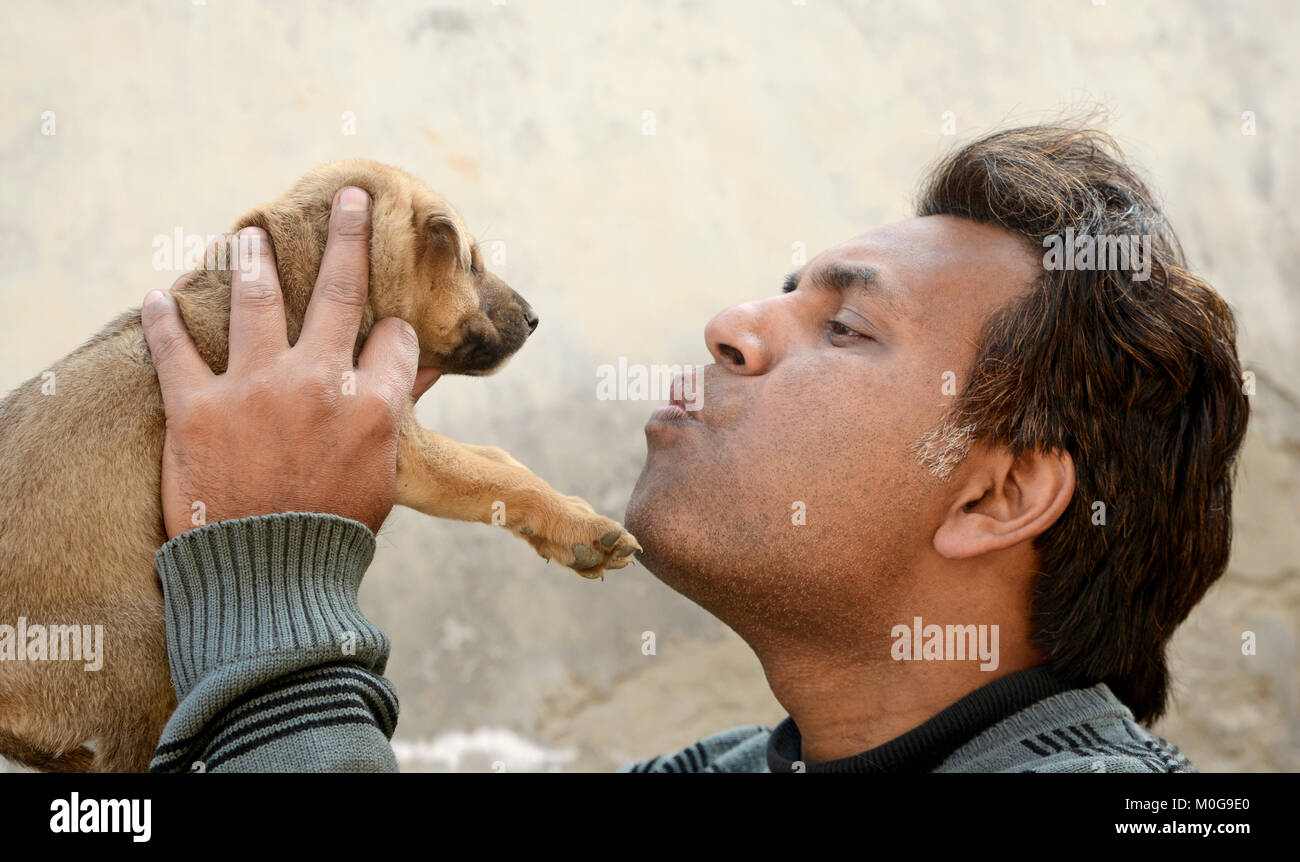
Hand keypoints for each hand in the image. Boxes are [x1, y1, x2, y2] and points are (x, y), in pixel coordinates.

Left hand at [142, 186, 440, 538]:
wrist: (267, 582)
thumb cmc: (334, 534)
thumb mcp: (385, 475)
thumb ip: (401, 412)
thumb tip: (425, 368)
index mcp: (373, 403)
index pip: (393, 337)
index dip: (393, 333)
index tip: (384, 334)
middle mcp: (318, 381)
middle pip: (339, 289)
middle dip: (348, 236)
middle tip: (349, 198)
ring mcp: (255, 389)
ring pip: (256, 298)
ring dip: (253, 258)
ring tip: (249, 234)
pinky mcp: (196, 408)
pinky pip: (174, 350)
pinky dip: (161, 320)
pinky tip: (156, 296)